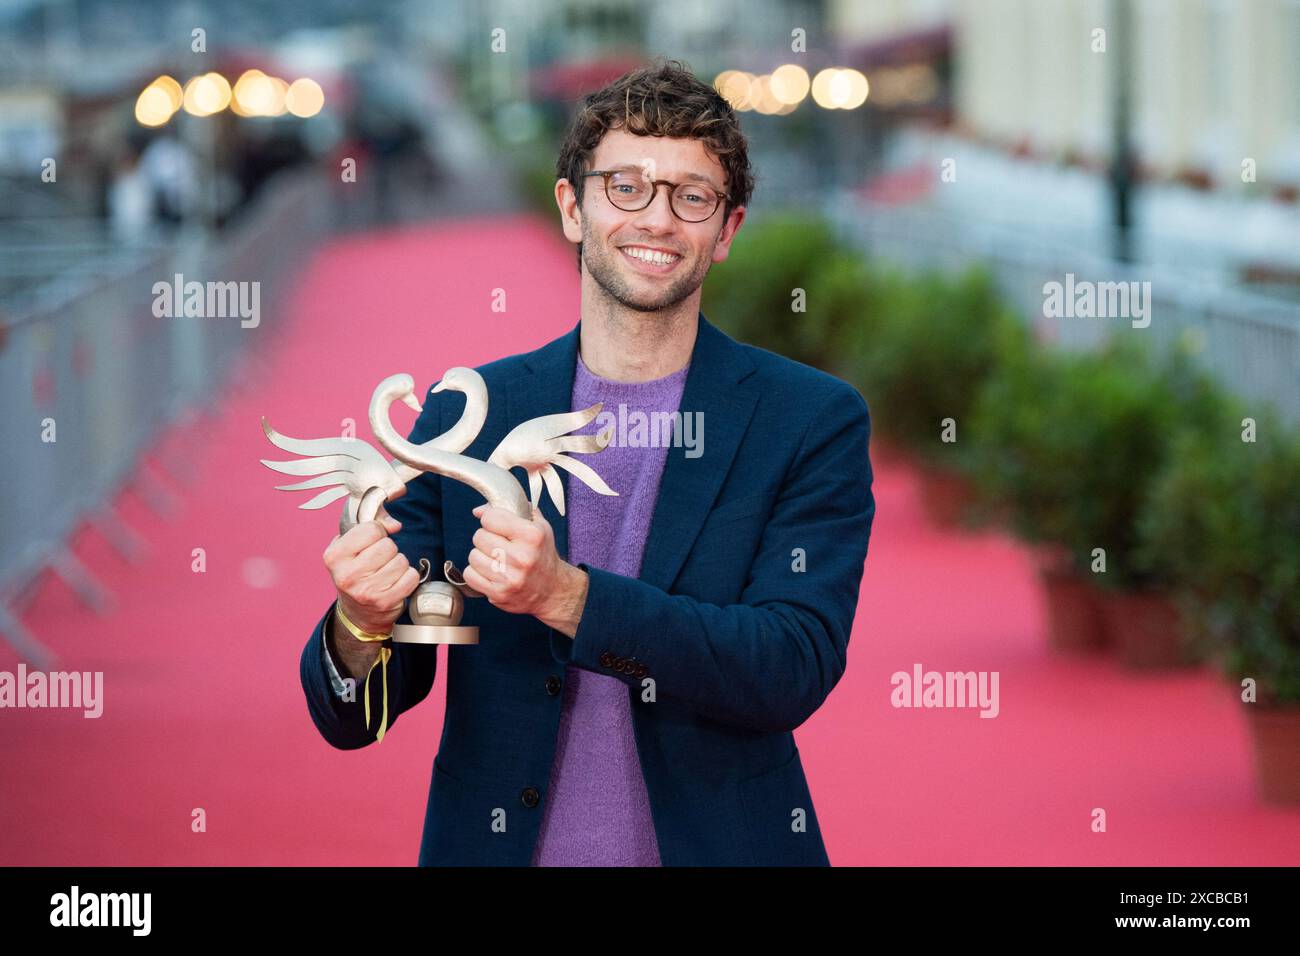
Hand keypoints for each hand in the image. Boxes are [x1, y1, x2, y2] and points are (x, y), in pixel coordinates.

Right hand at [323, 508, 419, 633]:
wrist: (358, 612)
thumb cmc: (355, 573)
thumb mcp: (350, 547)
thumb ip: (371, 527)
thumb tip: (395, 525)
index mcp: (335, 557)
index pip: (371, 530)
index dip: (376, 532)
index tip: (371, 542)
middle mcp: (347, 575)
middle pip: (388, 545)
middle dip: (388, 550)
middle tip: (378, 561)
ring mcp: (366, 591)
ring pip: (401, 560)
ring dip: (398, 564)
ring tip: (386, 572)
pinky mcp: (385, 602)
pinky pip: (411, 576)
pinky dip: (408, 577)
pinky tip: (395, 582)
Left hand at [463, 503, 571, 619]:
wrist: (551, 589)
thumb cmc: (541, 553)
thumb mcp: (537, 526)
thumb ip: (511, 510)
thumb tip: (477, 511)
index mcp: (533, 535)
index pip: (490, 518)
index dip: (491, 519)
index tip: (498, 525)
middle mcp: (522, 557)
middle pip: (479, 536)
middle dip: (486, 538)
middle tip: (498, 544)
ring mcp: (510, 578)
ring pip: (473, 556)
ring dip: (480, 556)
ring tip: (495, 559)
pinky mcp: (499, 593)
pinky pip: (470, 575)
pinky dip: (476, 573)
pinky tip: (490, 573)